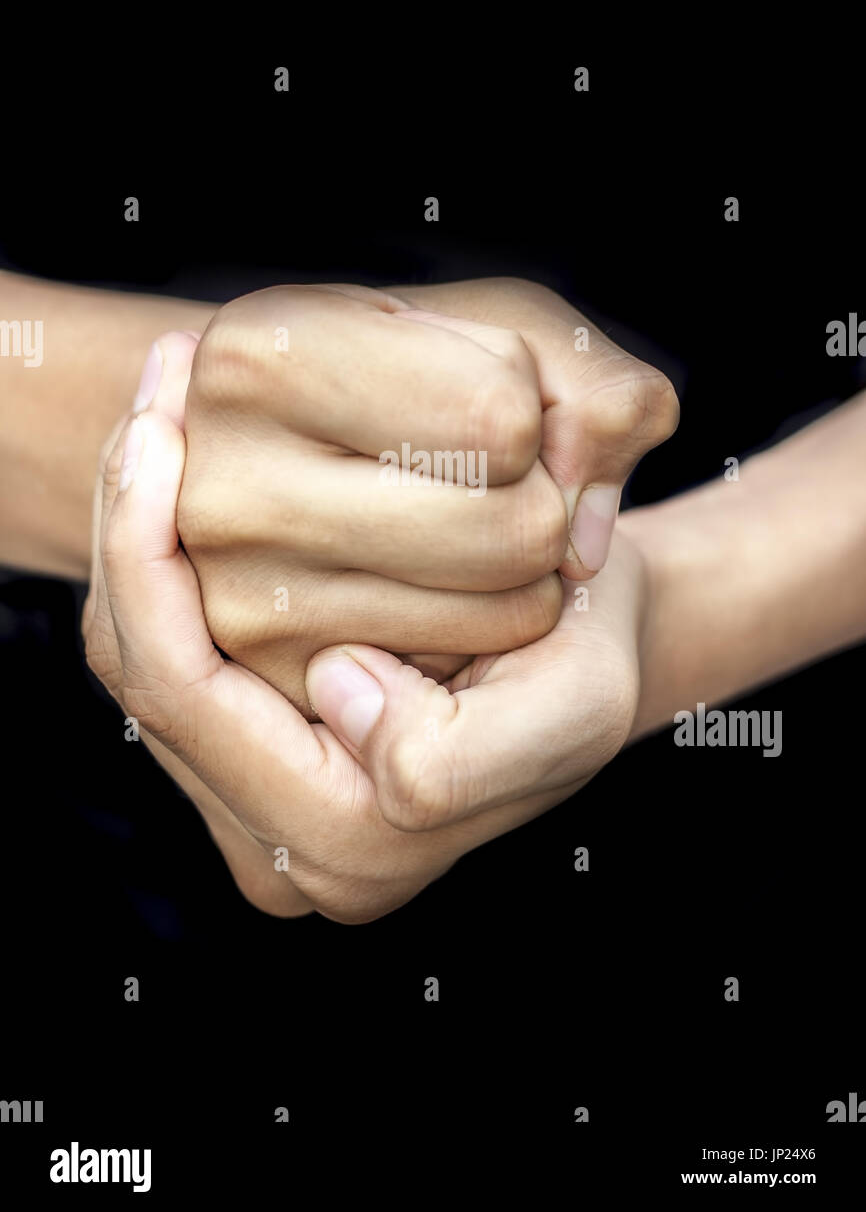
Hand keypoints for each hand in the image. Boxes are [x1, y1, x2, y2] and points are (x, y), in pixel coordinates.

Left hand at [82, 346, 649, 919]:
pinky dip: (160, 549)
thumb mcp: (578, 706)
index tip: (157, 428)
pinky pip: (169, 639)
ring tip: (150, 409)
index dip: (143, 557)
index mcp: (347, 845)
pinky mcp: (254, 743)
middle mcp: (282, 843)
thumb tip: (333, 691)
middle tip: (145, 394)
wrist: (587, 641)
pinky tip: (173, 463)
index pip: (179, 694)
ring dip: (133, 527)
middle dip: (124, 522)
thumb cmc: (588, 655)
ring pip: (139, 650)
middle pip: (139, 669)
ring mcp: (258, 797)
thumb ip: (460, 753)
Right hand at [176, 278, 677, 718]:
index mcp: (259, 356)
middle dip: (542, 496)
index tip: (472, 393)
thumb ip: (602, 391)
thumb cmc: (428, 376)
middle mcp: (225, 482)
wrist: (332, 453)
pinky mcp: (282, 675)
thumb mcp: (516, 330)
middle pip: (511, 526)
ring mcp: (239, 595)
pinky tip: (444, 579)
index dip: (529, 407)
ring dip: (528, 565)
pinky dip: (493, 622)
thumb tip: (584, 543)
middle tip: (488, 471)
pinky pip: (469, 664)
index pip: (500, 415)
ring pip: (500, 603)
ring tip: (465, 517)